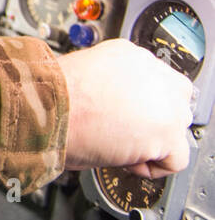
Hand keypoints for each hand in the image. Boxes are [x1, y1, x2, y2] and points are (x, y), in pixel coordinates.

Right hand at [57, 38, 193, 175]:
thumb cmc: (49, 96)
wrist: (43, 107)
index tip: (122, 115)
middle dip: (151, 119)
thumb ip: (109, 84)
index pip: (153, 80)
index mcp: (127, 53)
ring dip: (151, 141)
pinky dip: (153, 166)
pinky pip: (176, 158)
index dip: (138, 102)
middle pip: (172, 99)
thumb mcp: (82, 75)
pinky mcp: (166, 129)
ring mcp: (162, 99)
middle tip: (123, 131)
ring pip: (175, 127)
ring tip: (118, 144)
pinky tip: (126, 159)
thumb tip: (116, 107)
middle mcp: (150, 70)